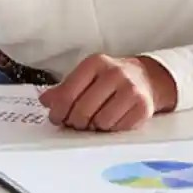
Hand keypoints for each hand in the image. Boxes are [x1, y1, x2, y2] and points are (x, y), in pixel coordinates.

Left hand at [38, 53, 176, 131]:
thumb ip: (64, 89)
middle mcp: (114, 73)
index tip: (57, 118)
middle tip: (76, 123)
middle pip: (82, 110)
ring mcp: (130, 90)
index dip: (58, 111)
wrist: (146, 78)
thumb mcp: (86, 76)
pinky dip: (110, 129)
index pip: (67, 93)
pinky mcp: (142, 107)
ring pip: (100, 122)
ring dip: (94, 127)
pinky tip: (110, 121)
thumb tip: (45, 101)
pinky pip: (117, 128)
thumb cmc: (110, 79)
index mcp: (95, 63)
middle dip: (75, 122)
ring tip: (95, 120)